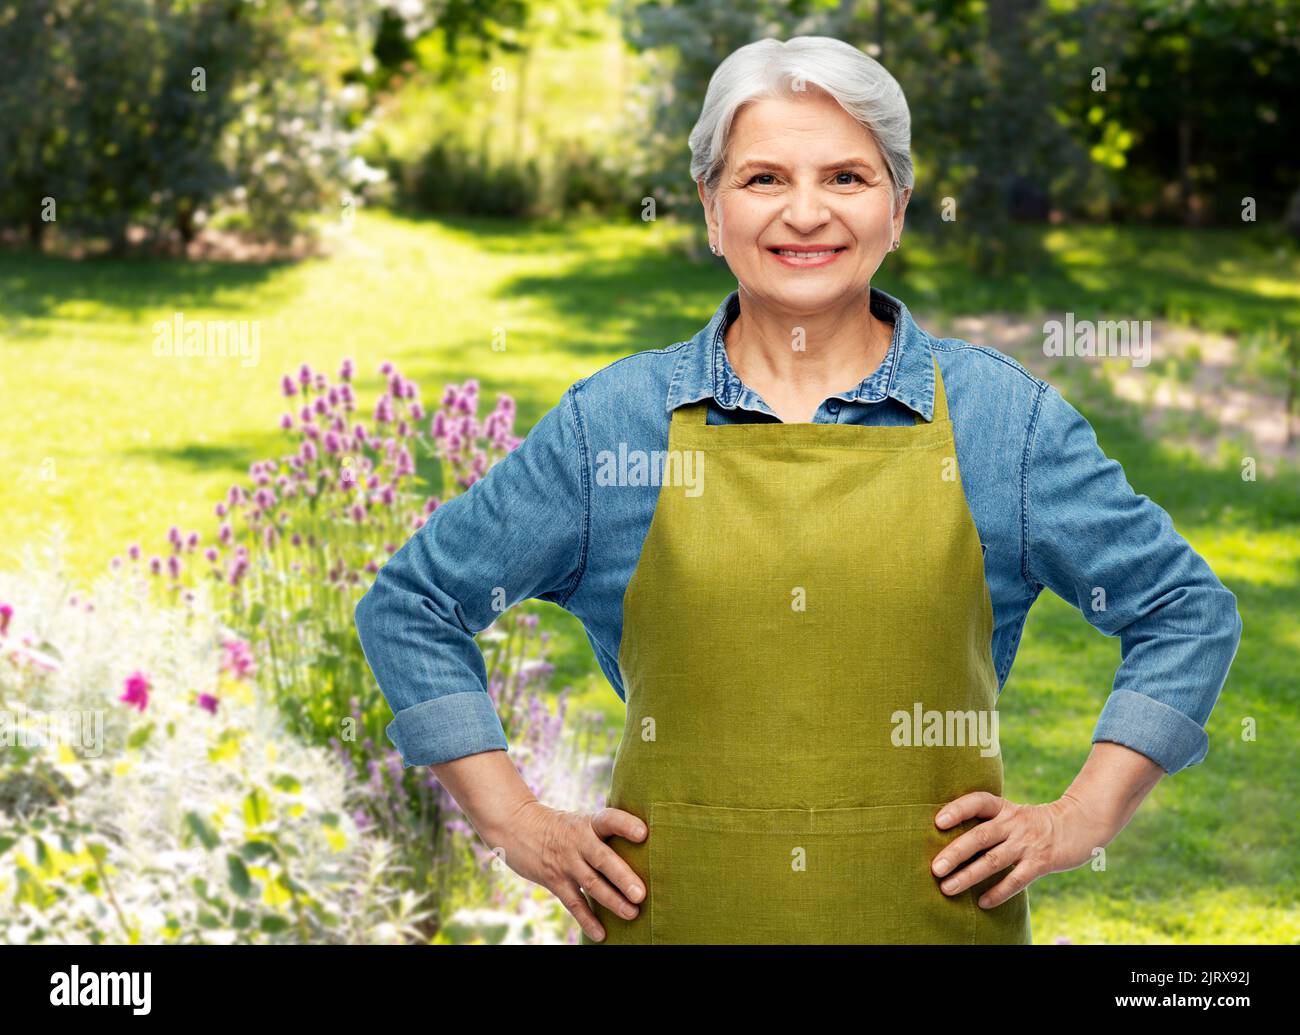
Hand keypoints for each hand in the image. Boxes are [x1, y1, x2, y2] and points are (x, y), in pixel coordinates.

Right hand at [497, 800, 646, 941]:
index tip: (643, 833)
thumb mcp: (583, 820)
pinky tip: (601, 934)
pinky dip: (587, 920)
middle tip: (641, 893)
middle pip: (602, 859)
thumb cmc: (564, 827)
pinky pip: (573, 903)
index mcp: (588, 823)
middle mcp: (578, 842)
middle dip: (622, 877)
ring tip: (632, 913)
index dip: (626, 825)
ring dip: (612, 900)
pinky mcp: (555, 881)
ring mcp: (566, 863)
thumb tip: (645, 847)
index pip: (609, 820)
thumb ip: (606, 833)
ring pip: (591, 883)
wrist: (518, 827)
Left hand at [929, 791, 1114, 908]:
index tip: (938, 822)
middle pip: (980, 836)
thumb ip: (987, 822)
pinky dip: (998, 892)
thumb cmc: (1032, 822)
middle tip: (935, 868)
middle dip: (955, 853)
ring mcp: (1027, 843)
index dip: (958, 809)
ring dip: (968, 876)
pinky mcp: (1041, 862)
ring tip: (947, 888)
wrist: (1078, 824)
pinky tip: (982, 902)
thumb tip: (949, 841)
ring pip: (993, 861)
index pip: (978, 802)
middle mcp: (1013, 823)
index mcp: (1003, 808)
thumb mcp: (1011, 813)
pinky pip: (1016, 880)